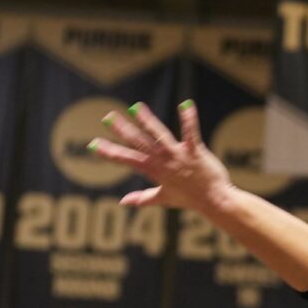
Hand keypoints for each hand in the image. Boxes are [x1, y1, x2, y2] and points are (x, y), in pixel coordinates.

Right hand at [92, 101, 235, 212]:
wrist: (214, 200)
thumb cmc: (190, 198)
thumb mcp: (163, 198)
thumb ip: (142, 198)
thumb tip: (123, 202)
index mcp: (154, 171)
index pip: (127, 159)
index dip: (110, 152)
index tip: (93, 145)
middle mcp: (163, 162)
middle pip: (139, 143)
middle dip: (122, 130)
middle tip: (107, 118)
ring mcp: (178, 156)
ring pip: (160, 136)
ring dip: (148, 121)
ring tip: (137, 108)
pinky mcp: (195, 151)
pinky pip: (191, 133)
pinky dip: (188, 119)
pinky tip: (185, 105)